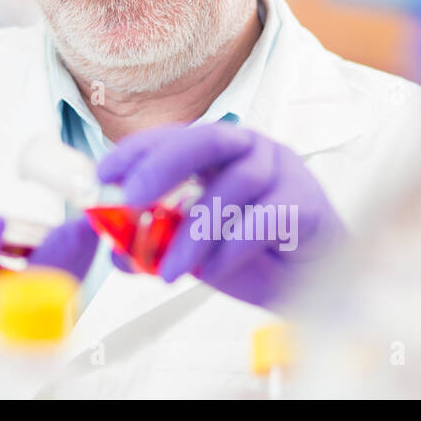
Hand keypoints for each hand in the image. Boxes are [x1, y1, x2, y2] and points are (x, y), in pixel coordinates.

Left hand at [97, 124, 345, 307]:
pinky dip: (230, 249)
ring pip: (233, 187)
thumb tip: (117, 253)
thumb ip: (159, 246)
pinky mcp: (307, 203)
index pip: (174, 137)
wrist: (316, 283)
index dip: (137, 150)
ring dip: (194, 232)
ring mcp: (283, 171)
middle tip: (131, 198)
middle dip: (163, 164)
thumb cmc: (254, 254)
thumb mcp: (196, 250)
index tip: (104, 173)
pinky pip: (263, 221)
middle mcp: (251, 150)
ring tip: (169, 271)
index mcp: (219, 152)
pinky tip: (212, 273)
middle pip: (208, 139)